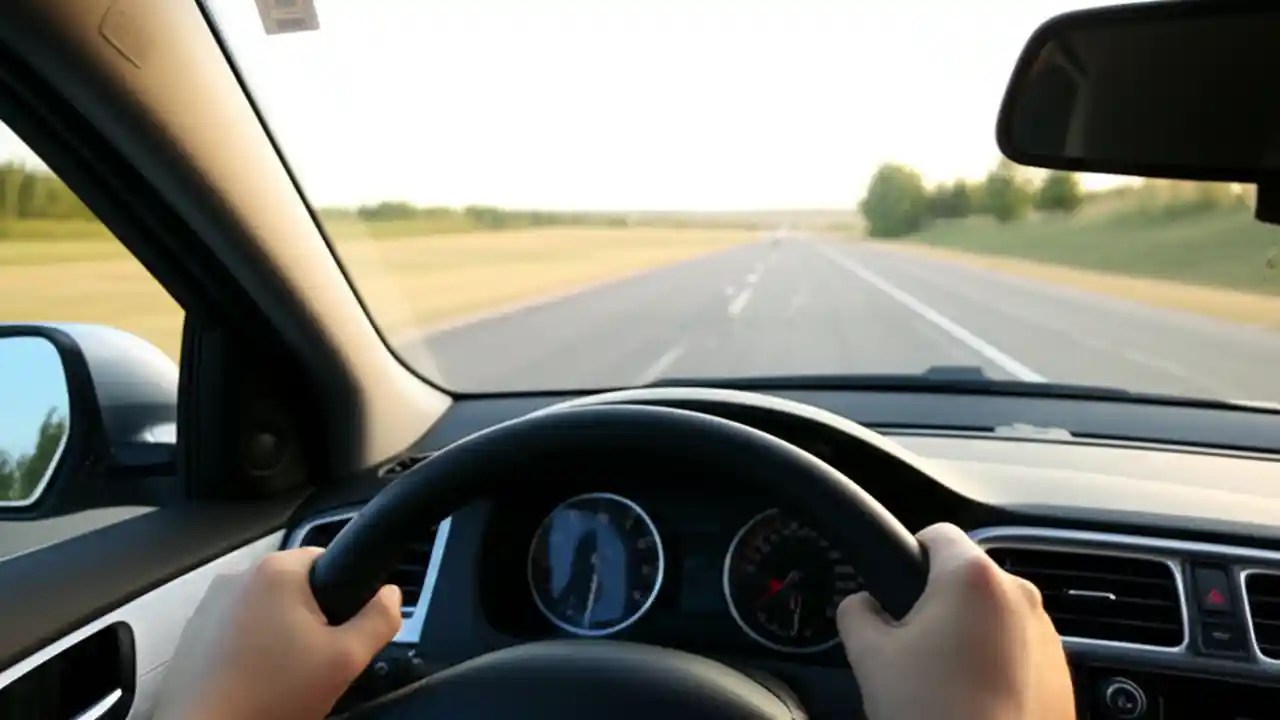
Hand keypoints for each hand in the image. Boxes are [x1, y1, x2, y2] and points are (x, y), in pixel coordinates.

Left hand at [154, 547, 401, 719]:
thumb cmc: (274, 695)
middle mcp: (237, 575)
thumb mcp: (345, 660)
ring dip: (278, 632)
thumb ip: (379, 620)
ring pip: (264, 608)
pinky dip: (249, 647)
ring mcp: (208, 604)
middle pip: (294, 586)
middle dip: (309, 617)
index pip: (327, 559)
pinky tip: (254, 679)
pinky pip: (235, 628)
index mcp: (277, 570)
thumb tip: (391, 594)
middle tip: (316, 660)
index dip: (342, 594)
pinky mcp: (191, 633)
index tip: (339, 632)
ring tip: (282, 675)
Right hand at [837, 523, 1074, 719]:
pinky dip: (998, 663)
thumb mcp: (869, 657)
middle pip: (967, 577)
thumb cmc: (932, 712)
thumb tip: (861, 605)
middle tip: (913, 647)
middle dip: (939, 603)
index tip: (897, 591)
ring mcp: (1048, 635)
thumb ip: (856, 612)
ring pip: (995, 615)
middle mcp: (1019, 595)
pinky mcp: (1063, 673)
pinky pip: (1020, 650)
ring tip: (946, 680)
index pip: (935, 533)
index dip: (908, 556)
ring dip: (971, 634)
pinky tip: (975, 699)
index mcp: (972, 577)